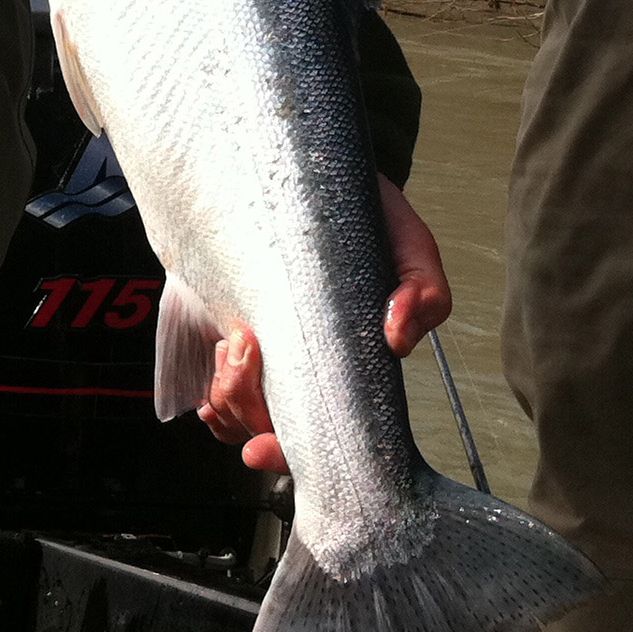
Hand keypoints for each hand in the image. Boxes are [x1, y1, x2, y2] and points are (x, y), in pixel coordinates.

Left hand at [200, 175, 452, 474]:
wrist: (322, 177)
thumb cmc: (372, 222)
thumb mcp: (411, 249)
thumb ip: (424, 293)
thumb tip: (398, 338)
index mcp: (349, 370)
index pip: (321, 439)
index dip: (287, 454)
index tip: (260, 446)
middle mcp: (306, 374)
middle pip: (266, 431)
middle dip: (243, 411)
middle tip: (242, 354)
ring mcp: (269, 358)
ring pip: (236, 412)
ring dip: (226, 389)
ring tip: (234, 339)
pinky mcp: (234, 333)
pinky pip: (212, 385)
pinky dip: (209, 385)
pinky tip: (215, 358)